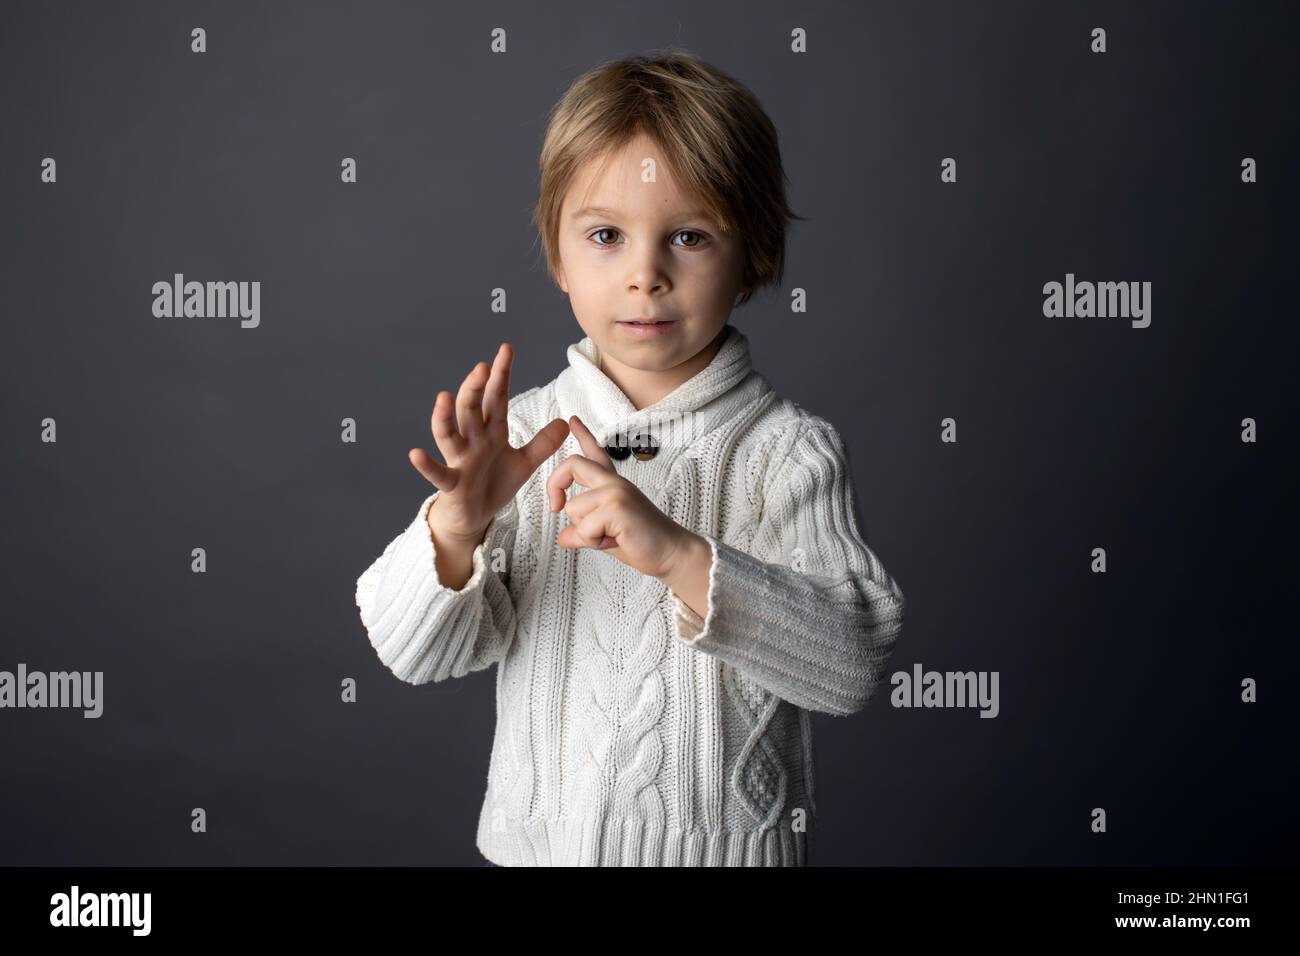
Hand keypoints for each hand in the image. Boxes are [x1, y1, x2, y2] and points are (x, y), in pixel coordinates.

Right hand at [409, 342, 569, 542]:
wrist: (474, 517)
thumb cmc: (493, 485)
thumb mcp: (524, 464)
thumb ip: (542, 443)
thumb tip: (565, 422)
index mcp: (490, 432)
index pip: (496, 398)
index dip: (501, 375)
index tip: (506, 349)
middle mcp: (472, 441)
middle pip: (471, 410)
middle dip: (475, 389)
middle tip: (482, 367)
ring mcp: (458, 461)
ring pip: (449, 435)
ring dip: (445, 417)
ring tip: (444, 396)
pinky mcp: (451, 484)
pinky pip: (437, 474)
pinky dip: (426, 465)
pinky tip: (415, 453)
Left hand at [546, 415, 694, 579]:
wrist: (671, 552)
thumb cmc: (642, 543)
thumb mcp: (605, 534)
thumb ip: (583, 530)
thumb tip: (564, 537)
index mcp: (613, 484)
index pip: (595, 454)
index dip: (583, 435)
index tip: (572, 420)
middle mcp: (614, 482)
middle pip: (572, 465)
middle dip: (555, 485)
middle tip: (555, 506)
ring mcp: (616, 491)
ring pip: (573, 509)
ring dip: (586, 532)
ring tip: (612, 536)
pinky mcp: (617, 506)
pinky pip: (584, 527)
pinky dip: (594, 541)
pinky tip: (616, 539)